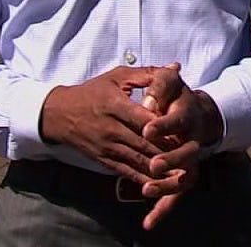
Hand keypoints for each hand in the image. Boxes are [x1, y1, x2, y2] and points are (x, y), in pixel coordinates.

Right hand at [38, 65, 184, 185]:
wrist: (60, 114)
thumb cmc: (93, 91)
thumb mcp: (117, 77)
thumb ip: (148, 74)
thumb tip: (175, 67)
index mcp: (115, 105)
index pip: (144, 119)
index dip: (164, 127)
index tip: (185, 130)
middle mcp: (111, 128)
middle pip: (144, 143)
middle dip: (167, 151)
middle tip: (191, 155)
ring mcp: (106, 147)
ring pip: (137, 161)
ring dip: (160, 168)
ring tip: (182, 171)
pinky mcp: (103, 160)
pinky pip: (126, 172)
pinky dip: (144, 179)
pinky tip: (160, 183)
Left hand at [133, 66, 225, 229]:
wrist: (196, 112)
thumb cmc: (176, 96)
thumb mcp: (169, 82)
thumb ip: (160, 85)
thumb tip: (148, 102)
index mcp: (189, 117)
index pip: (178, 121)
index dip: (164, 125)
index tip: (148, 129)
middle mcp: (193, 141)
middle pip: (189, 153)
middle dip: (171, 160)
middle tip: (154, 165)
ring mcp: (190, 161)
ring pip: (186, 178)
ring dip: (167, 186)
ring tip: (147, 189)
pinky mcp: (184, 175)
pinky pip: (176, 195)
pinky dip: (163, 209)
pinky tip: (148, 224)